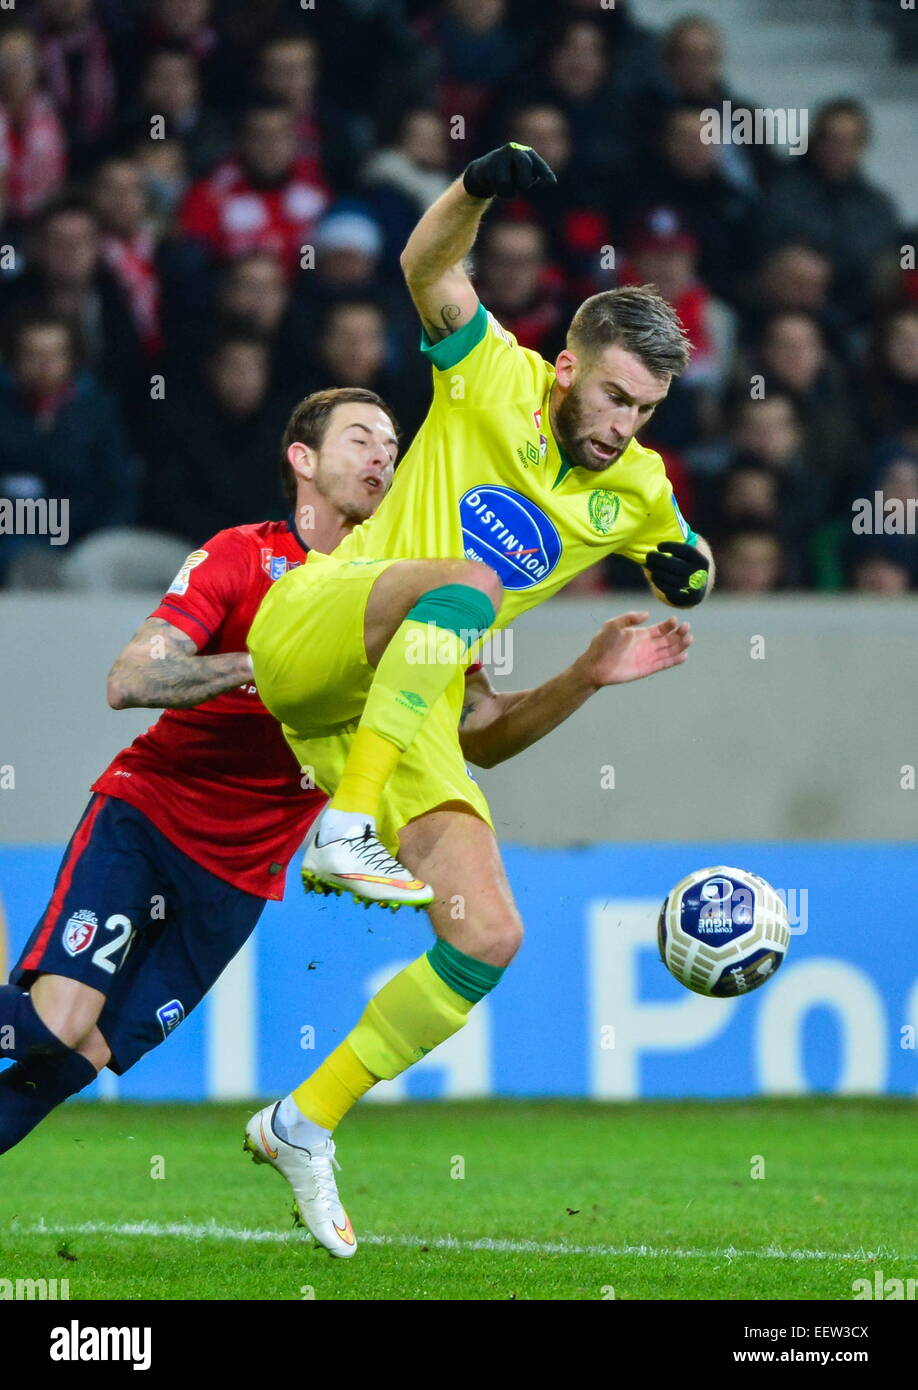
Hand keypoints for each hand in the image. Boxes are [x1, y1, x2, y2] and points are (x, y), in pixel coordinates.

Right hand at [463, 143, 556, 199]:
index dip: (545, 174)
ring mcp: (500, 156)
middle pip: (524, 165)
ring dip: (509, 192)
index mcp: (527, 153)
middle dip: (524, 182)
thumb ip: (536, 176)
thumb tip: (552, 181)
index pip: (539, 165)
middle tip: (522, 188)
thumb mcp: (523, 175)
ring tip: (509, 190)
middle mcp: (515, 150)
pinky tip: (499, 188)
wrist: (484, 170)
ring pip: (506, 181)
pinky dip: (501, 192)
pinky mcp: (489, 164)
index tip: (552, 183)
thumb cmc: (509, 174)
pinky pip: (497, 185)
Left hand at [577, 612, 691, 687]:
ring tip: (689, 638)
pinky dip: (675, 660)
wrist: (595, 665)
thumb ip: (630, 618)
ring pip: (670, 650)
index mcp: (641, 634)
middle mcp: (647, 645)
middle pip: (669, 638)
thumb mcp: (613, 625)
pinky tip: (684, 655)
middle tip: (687, 627)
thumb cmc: (601, 644)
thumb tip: (647, 614)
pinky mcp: (647, 669)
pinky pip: (664, 664)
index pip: (661, 628)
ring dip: (680, 645)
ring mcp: (648, 657)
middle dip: (679, 633)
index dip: (670, 624)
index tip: (674, 620)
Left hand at [645, 541, 709, 606]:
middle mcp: (699, 574)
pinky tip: (654, 576)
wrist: (697, 586)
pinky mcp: (685, 598)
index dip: (671, 547)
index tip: (659, 545)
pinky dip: (659, 583)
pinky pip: (669, 591)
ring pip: (671, 579)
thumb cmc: (686, 563)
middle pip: (676, 566)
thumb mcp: (687, 552)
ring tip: (649, 565)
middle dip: (659, 560)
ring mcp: (693, 588)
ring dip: (657, 571)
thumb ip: (680, 540)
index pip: (686, 551)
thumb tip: (666, 518)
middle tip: (648, 555)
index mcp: (701, 560)